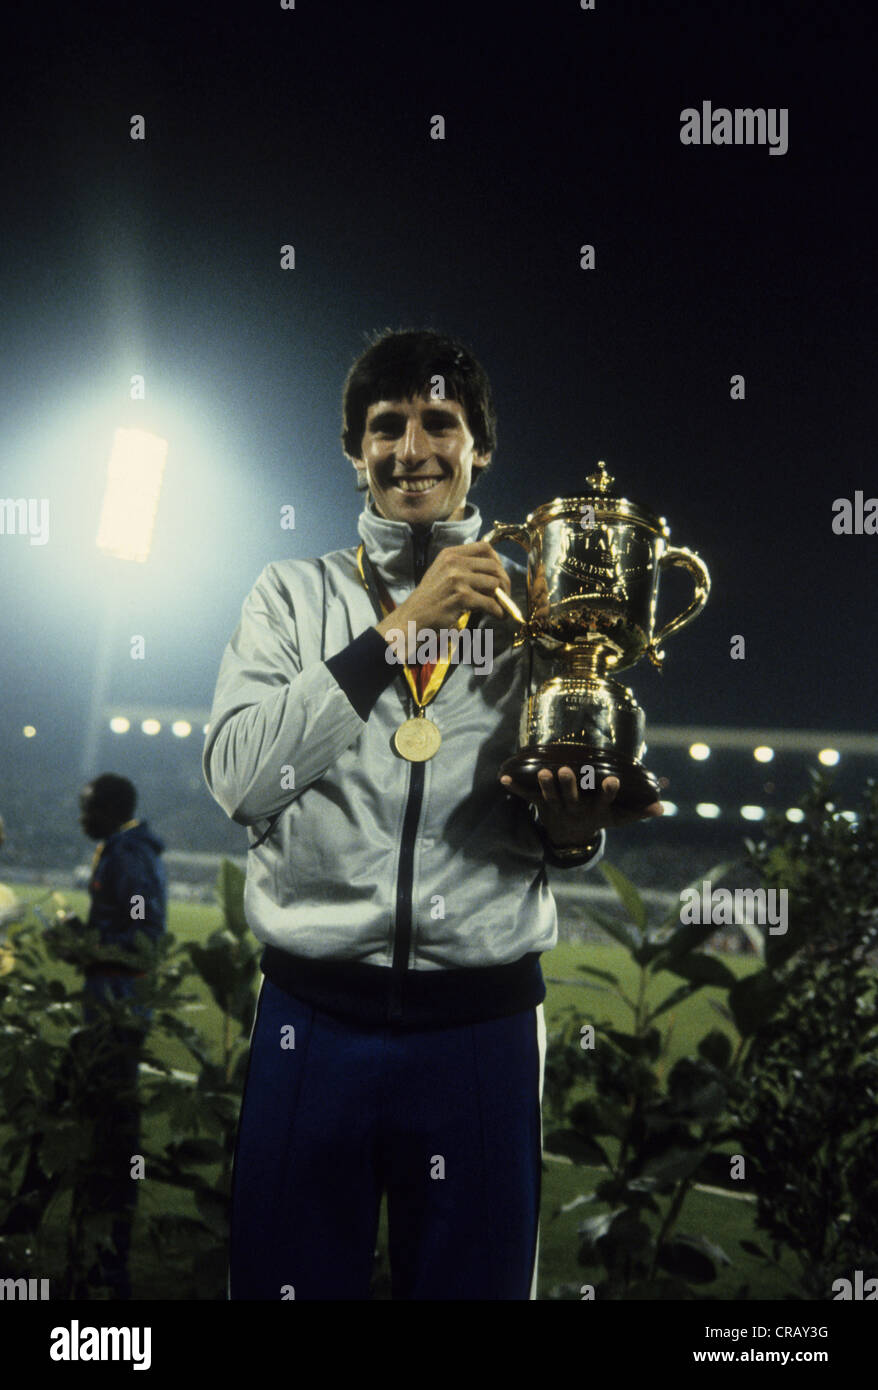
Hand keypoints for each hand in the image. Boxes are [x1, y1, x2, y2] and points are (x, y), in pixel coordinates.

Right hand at [375, 542, 510, 645]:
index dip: (497, 560)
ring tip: (500, 607)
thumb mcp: (442, 573)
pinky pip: (489, 602)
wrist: (413, 617)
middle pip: (493, 565)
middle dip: (504, 581)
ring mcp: (457, 578)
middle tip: (505, 594)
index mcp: (450, 554)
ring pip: (494, 583)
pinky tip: (497, 615)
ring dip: (501, 598)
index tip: (499, 573)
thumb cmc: (430, 598)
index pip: (485, 547)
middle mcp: (453, 562)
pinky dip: (497, 610)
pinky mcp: (461, 596)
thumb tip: (494, 570)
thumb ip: (463, 566)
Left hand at [500, 769, 662, 846]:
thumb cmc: (598, 821)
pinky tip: (503, 778)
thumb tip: (661, 807)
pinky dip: (514, 789)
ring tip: (541, 772)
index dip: (606, 793)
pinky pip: (526, 797)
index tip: (611, 781)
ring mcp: (555, 808)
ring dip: (544, 786)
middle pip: (569, 798)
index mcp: (593, 811)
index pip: (602, 802)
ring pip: (548, 797)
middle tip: (565, 771)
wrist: (569, 838)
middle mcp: (573, 809)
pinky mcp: (541, 805)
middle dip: (567, 786)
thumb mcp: (618, 820)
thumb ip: (638, 812)